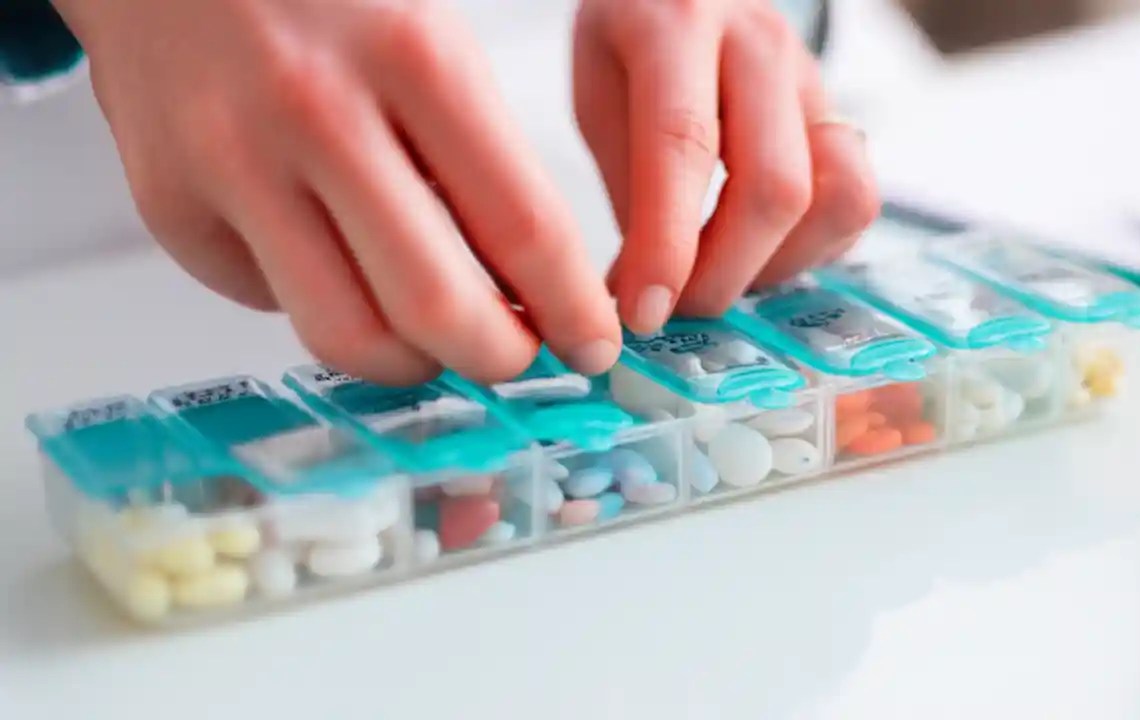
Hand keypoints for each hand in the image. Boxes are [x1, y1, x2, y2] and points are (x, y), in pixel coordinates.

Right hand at [53, 0, 621, 384]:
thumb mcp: (427, 36)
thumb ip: (477, 156)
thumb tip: (529, 291)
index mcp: (411, 52)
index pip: (523, 226)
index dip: (571, 309)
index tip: (593, 342)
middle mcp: (315, 111)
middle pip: (435, 306)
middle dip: (498, 358)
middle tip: (519, 357)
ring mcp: (230, 162)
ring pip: (347, 335)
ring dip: (415, 362)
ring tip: (437, 340)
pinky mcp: (169, 204)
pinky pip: (270, 307)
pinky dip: (323, 309)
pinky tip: (339, 271)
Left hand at [574, 0, 879, 331]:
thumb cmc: (633, 40)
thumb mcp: (598, 91)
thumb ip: (629, 181)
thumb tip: (648, 289)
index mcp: (681, 22)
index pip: (685, 144)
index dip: (667, 244)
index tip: (642, 313)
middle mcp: (762, 44)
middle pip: (775, 187)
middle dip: (722, 275)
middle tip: (674, 310)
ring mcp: (814, 81)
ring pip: (837, 200)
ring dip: (776, 267)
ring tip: (719, 280)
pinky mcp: (841, 117)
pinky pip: (854, 202)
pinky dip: (810, 250)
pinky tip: (757, 257)